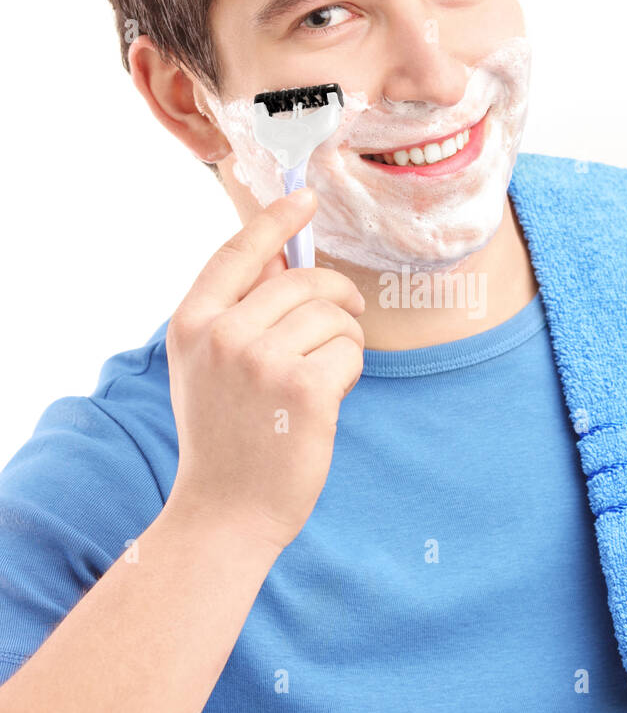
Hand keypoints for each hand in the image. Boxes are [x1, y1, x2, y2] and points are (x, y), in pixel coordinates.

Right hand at [164, 189, 364, 553]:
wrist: (225, 513)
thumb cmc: (224, 439)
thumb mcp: (205, 368)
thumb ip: (235, 314)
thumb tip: (285, 257)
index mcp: (192, 323)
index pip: (238, 253)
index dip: (275, 220)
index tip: (305, 198)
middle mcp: (222, 334)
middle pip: (301, 281)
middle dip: (335, 297)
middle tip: (346, 321)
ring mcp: (262, 360)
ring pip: (332, 315)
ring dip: (343, 342)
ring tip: (323, 378)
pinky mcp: (304, 387)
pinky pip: (348, 352)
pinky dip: (349, 372)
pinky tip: (327, 401)